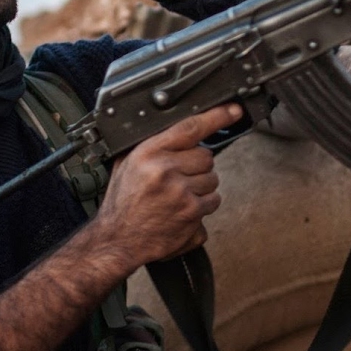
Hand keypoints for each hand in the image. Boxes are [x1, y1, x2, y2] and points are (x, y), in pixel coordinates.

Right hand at [96, 104, 242, 266]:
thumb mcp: (126, 164)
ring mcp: (180, 192)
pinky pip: (213, 201)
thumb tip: (180, 132)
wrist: (118, 240)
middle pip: (206, 156)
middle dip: (197, 167)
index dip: (216, 117)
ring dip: (201, 187)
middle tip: (178, 178)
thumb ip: (152, 146)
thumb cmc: (122, 203)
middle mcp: (165, 170)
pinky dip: (203, 206)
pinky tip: (183, 209)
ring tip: (178, 196)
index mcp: (148, 153)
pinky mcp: (191, 212)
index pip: (190, 128)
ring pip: (213, 179)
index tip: (233, 111)